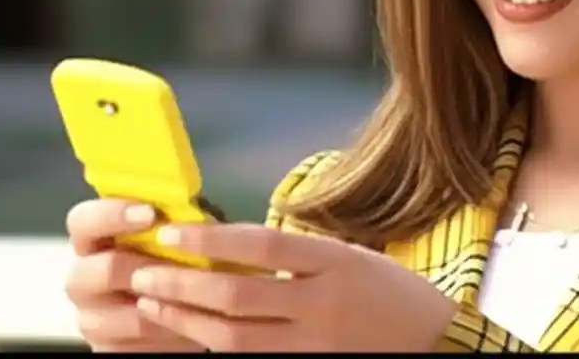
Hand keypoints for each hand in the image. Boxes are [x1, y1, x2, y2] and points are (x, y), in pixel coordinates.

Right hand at [63, 198, 206, 352]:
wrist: (186, 310)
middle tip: (173, 264)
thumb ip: (169, 220)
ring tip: (189, 296)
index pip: (82, 221)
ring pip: (112, 315)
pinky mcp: (106, 348)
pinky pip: (129, 345)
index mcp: (94, 240)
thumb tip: (187, 206)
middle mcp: (84, 276)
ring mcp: (91, 316)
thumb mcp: (173, 236)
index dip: (111, 215)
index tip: (150, 213)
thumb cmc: (176, 262)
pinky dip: (162, 333)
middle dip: (138, 267)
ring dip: (156, 306)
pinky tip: (187, 324)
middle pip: (92, 270)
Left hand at [129, 222, 459, 351]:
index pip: (262, 244)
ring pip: (233, 336)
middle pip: (237, 293)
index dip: (211, 238)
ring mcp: (315, 344)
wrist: (435, 344)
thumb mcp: (349, 256)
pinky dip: (214, 347)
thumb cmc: (390, 294)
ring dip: (185, 319)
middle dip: (181, 283)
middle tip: (144, 272)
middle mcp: (323, 304)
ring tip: (152, 303)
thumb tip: (228, 244)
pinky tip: (190, 335)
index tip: (171, 232)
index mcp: (336, 262)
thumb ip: (297, 254)